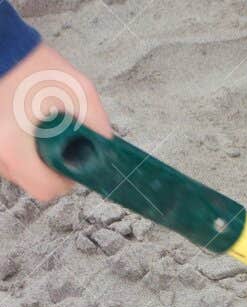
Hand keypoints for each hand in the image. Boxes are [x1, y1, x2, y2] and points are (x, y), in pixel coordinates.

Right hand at [0, 43, 111, 201]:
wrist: (0, 47)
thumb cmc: (31, 65)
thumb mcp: (80, 93)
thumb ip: (98, 126)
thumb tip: (107, 151)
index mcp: (14, 148)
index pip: (46, 189)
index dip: (65, 179)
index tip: (70, 163)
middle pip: (29, 179)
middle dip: (47, 163)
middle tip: (54, 137)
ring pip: (14, 168)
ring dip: (30, 153)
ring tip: (35, 124)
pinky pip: (3, 153)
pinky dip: (16, 144)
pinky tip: (21, 122)